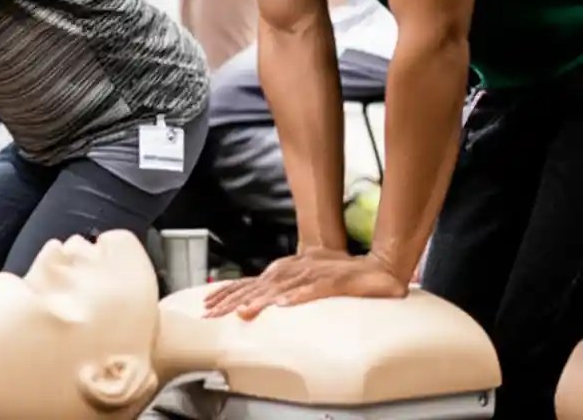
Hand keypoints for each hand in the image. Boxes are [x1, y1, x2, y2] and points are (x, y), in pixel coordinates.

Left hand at [203, 250, 408, 319]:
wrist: (376, 268)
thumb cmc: (339, 274)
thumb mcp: (304, 282)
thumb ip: (284, 292)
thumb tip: (262, 307)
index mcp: (283, 273)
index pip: (249, 283)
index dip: (226, 294)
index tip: (206, 307)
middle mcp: (293, 271)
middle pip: (257, 286)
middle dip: (233, 301)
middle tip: (214, 315)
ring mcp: (311, 275)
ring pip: (280, 288)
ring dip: (260, 300)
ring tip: (244, 312)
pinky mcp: (332, 281)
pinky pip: (312, 289)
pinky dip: (297, 297)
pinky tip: (284, 305)